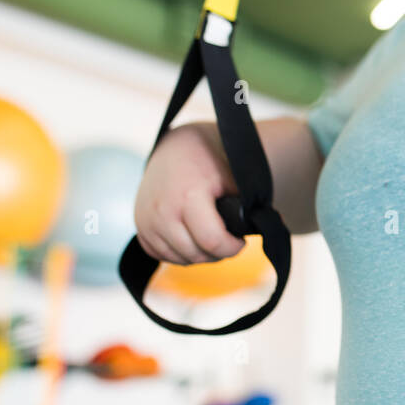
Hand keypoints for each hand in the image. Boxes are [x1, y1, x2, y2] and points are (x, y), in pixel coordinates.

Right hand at [132, 122, 246, 264]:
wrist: (176, 146)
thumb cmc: (210, 159)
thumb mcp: (233, 176)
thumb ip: (246, 204)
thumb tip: (264, 226)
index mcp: (188, 195)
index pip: (212, 241)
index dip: (232, 247)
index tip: (240, 241)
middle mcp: (162, 210)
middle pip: (195, 254)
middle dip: (217, 253)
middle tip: (228, 240)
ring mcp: (147, 219)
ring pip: (179, 258)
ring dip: (198, 255)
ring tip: (212, 238)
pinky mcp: (140, 224)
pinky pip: (160, 253)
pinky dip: (178, 252)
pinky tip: (192, 238)